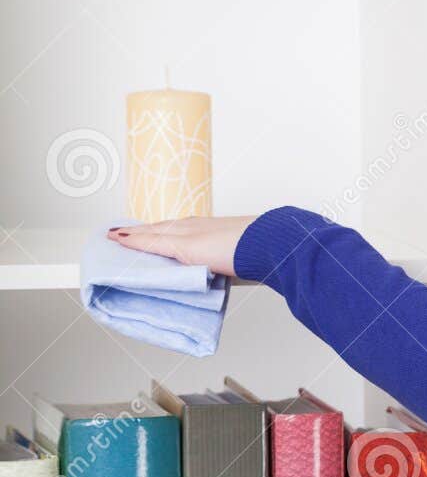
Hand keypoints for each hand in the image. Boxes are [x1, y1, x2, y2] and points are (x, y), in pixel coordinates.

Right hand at [106, 215, 260, 278]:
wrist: (267, 245)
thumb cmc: (230, 246)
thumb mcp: (184, 247)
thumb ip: (154, 241)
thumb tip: (123, 235)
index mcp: (180, 230)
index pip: (147, 234)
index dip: (128, 236)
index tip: (109, 236)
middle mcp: (192, 228)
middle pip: (160, 231)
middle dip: (140, 234)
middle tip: (121, 234)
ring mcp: (208, 233)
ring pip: (176, 234)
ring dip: (158, 236)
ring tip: (145, 238)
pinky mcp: (222, 242)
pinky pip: (192, 239)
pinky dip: (178, 240)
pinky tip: (182, 246)